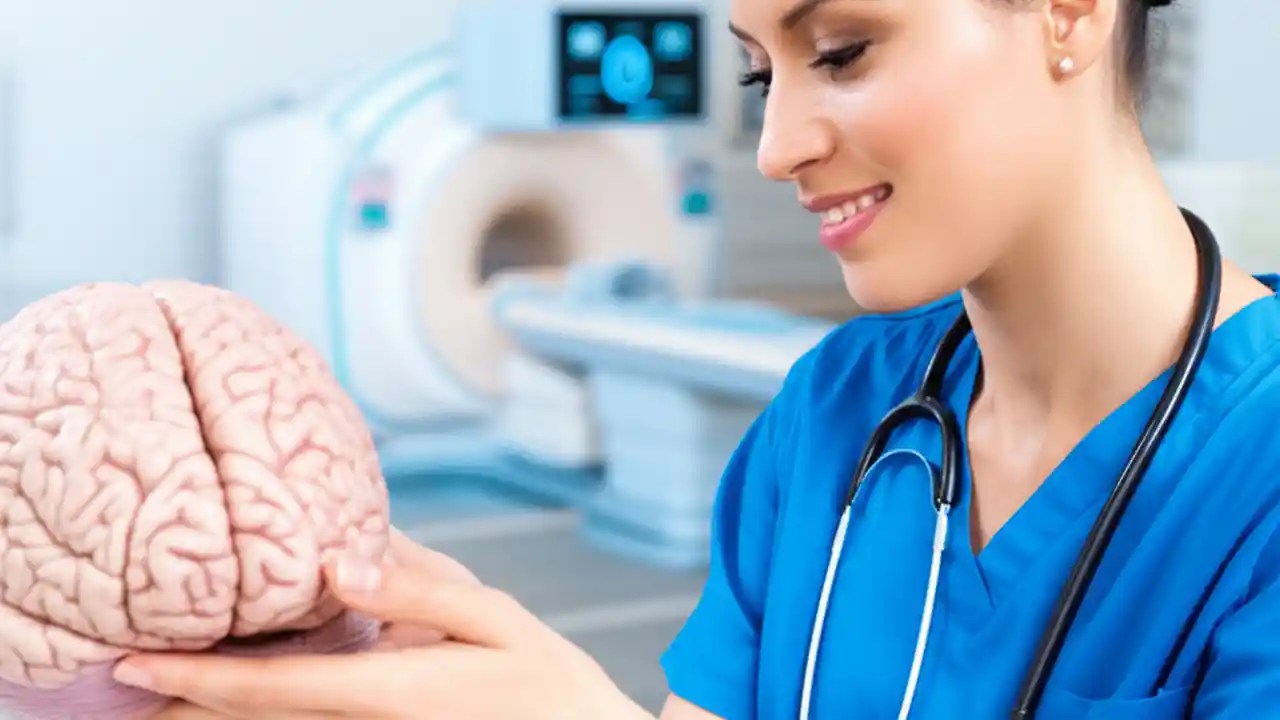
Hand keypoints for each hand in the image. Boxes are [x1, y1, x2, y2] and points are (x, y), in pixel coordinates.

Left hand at [113, 535, 651, 719]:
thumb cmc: (553, 685)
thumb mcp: (503, 620)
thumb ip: (422, 590)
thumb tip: (342, 562)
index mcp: (395, 689)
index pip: (275, 688)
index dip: (199, 681)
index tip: (134, 669)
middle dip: (186, 708)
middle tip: (119, 685)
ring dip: (217, 712)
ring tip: (163, 693)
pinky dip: (270, 708)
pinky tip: (253, 689)